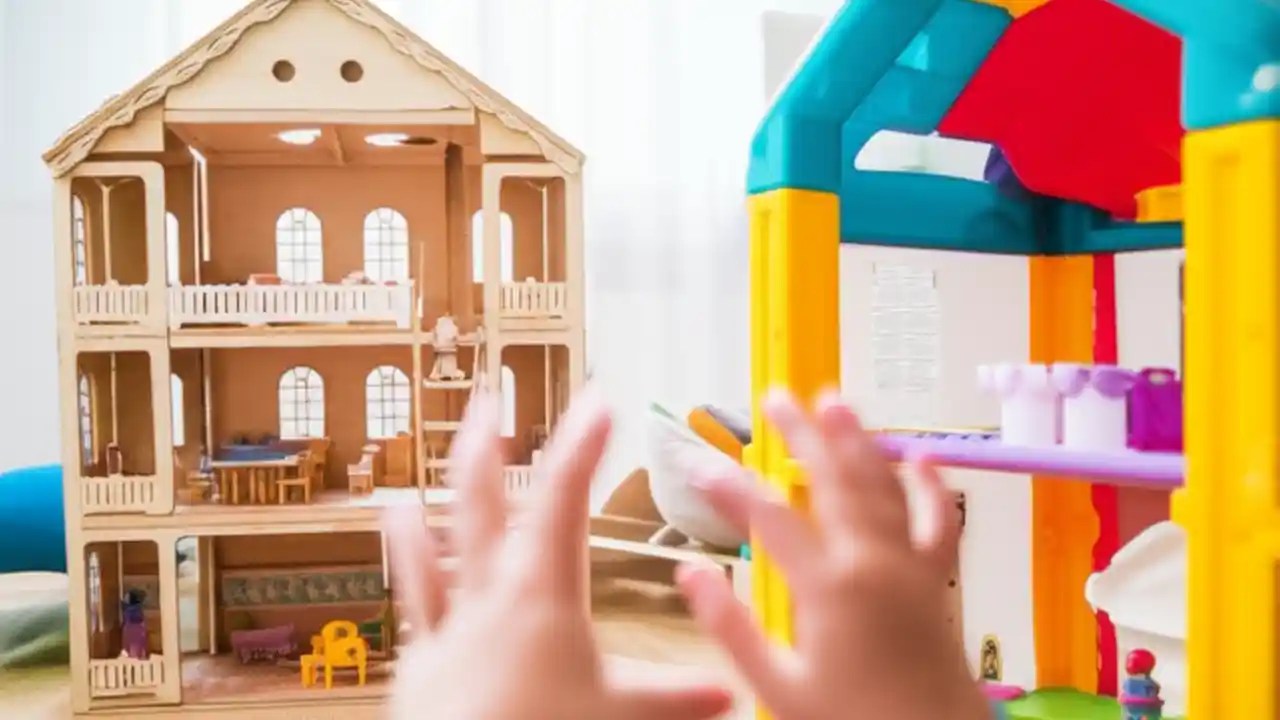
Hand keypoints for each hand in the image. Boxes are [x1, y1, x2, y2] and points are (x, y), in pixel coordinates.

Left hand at [386, 390, 733, 719]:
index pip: (564, 499)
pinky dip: (409, 575)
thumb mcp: (619, 714)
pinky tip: (405, 567)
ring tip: (416, 478)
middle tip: (489, 400)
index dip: (583, 445)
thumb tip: (730, 692)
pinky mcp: (422, 666)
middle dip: (488, 445)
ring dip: (432, 505)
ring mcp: (449, 629)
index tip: (597, 401)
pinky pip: (415, 606)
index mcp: (541, 594)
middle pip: (482, 502)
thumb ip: (674, 697)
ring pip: (434, 548)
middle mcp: (488, 598)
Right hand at [678, 390, 989, 719]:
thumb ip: (731, 626)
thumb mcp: (778, 687)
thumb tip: (691, 574)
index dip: (731, 488)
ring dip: (857, 440)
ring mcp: (910, 567)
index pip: (769, 518)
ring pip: (882, 486)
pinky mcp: (937, 580)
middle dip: (800, 434)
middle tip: (775, 398)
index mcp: (829, 589)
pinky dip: (928, 485)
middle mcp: (873, 564)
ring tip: (835, 402)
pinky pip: (938, 520)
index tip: (701, 465)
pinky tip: (918, 457)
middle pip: (832, 479)